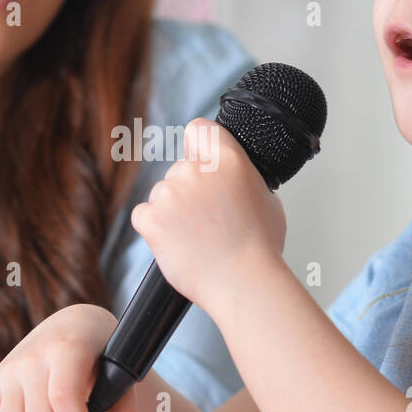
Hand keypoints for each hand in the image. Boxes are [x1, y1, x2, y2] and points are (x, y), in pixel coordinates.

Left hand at [129, 118, 285, 307]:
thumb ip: (244, 178)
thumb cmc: (259, 248)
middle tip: (208, 218)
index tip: (203, 161)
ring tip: (198, 237)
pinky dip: (155, 229)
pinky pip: (144, 215)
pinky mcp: (150, 218)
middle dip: (189, 190)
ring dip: (173, 211)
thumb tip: (235, 178)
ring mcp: (170, 193)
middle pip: (180, 168)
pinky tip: (179, 243)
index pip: (199, 129)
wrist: (243, 283)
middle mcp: (196, 170)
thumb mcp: (267, 198)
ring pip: (162, 193)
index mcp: (227, 159)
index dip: (200, 146)